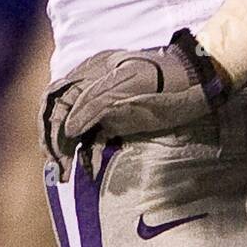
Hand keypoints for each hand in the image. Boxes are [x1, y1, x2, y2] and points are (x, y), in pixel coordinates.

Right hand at [39, 29, 226, 180]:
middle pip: (62, 115)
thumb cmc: (164, 82)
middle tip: (59, 170)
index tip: (53, 152)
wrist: (197, 84)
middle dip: (56, 143)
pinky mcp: (120, 118)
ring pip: (76, 129)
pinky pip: (95, 137)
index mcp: (91, 71)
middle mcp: (93, 85)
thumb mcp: (127, 88)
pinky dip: (89, 153)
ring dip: (70, 152)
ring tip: (69, 175)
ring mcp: (106, 103)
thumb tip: (69, 131)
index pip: (55, 98)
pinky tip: (90, 170)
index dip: (49, 125)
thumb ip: (94, 104)